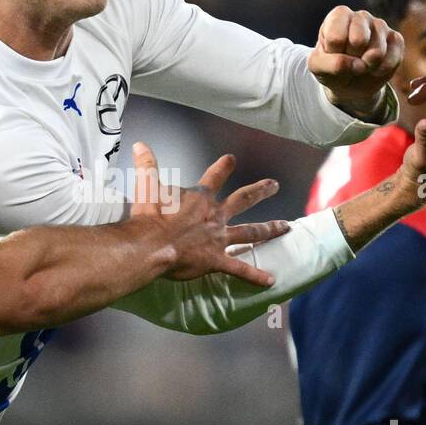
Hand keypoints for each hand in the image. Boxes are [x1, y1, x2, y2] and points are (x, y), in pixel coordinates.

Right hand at [130, 142, 287, 287]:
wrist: (151, 246)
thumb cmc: (149, 218)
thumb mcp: (147, 187)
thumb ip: (147, 166)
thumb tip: (139, 144)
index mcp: (200, 198)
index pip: (214, 177)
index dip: (222, 167)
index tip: (231, 159)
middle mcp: (215, 216)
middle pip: (243, 199)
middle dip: (260, 190)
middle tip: (275, 184)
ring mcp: (219, 239)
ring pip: (250, 232)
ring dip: (269, 229)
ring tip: (285, 226)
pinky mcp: (216, 260)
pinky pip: (240, 269)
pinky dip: (255, 275)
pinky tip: (271, 280)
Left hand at [307, 7, 403, 118]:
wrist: (349, 82)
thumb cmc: (330, 68)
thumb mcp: (317, 67)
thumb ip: (329, 64)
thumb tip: (358, 65)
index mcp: (339, 15)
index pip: (336, 37)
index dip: (334, 54)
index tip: (332, 54)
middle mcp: (361, 16)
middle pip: (359, 41)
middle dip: (352, 59)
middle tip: (348, 59)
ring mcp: (381, 26)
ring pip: (377, 52)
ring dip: (366, 67)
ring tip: (360, 65)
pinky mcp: (396, 40)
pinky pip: (391, 59)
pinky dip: (380, 70)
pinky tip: (374, 68)